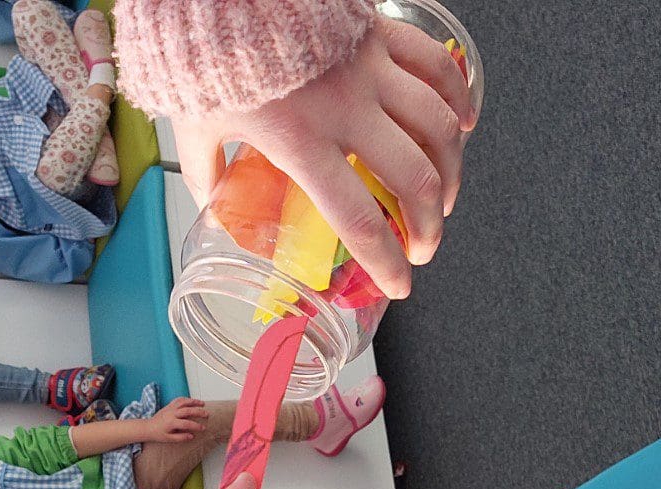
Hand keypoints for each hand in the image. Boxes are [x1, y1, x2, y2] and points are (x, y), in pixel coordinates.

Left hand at [142, 397, 207, 441]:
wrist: (148, 427)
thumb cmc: (158, 434)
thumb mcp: (169, 439)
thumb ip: (181, 437)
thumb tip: (192, 436)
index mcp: (171, 423)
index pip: (187, 424)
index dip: (196, 426)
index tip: (203, 428)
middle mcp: (171, 413)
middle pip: (187, 410)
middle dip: (198, 412)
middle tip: (207, 414)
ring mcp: (170, 408)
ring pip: (183, 402)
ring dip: (194, 402)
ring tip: (203, 404)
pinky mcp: (169, 405)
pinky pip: (179, 400)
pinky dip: (187, 399)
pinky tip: (192, 401)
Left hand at [169, 17, 474, 299]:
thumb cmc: (208, 48)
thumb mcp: (197, 121)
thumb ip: (207, 168)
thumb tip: (214, 201)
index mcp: (301, 140)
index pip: (357, 218)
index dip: (385, 260)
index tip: (400, 282)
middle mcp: (346, 108)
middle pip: (414, 180)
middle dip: (428, 226)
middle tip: (424, 246)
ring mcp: (370, 69)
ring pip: (438, 128)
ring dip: (450, 171)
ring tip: (444, 198)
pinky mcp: (379, 35)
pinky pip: (437, 66)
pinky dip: (458, 98)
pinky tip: (464, 123)